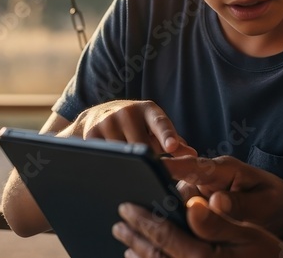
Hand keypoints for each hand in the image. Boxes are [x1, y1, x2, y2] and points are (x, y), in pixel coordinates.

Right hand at [61, 100, 196, 156]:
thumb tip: (192, 156)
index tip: (172, 147)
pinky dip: (109, 165)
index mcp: (148, 110)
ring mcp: (108, 121)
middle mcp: (127, 112)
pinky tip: (110, 168)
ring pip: (123, 153)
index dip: (167, 135)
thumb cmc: (136, 126)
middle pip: (141, 145)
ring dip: (127, 164)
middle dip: (147, 161)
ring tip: (128, 168)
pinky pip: (104, 156)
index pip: (160, 123)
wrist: (98, 116)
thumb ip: (175, 142)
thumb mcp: (155, 129)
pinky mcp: (91, 134)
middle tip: (149, 173)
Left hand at [113, 197, 282, 257]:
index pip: (163, 235)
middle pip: (154, 254)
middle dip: (134, 237)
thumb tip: (190, 206)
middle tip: (119, 224)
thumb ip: (216, 222)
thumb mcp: (249, 234)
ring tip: (128, 244)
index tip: (126, 207)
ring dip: (140, 255)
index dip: (142, 219)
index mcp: (202, 257)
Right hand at [163, 156, 282, 238]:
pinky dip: (177, 221)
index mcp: (223, 169)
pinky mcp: (197, 206)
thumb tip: (215, 202)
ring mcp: (200, 192)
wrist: (281, 208)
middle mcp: (206, 178)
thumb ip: (241, 203)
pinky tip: (172, 233)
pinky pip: (181, 211)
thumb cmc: (274, 201)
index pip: (194, 165)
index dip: (173, 166)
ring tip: (163, 227)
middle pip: (176, 186)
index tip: (153, 166)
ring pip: (175, 201)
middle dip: (164, 196)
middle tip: (155, 212)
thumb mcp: (264, 203)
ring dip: (171, 213)